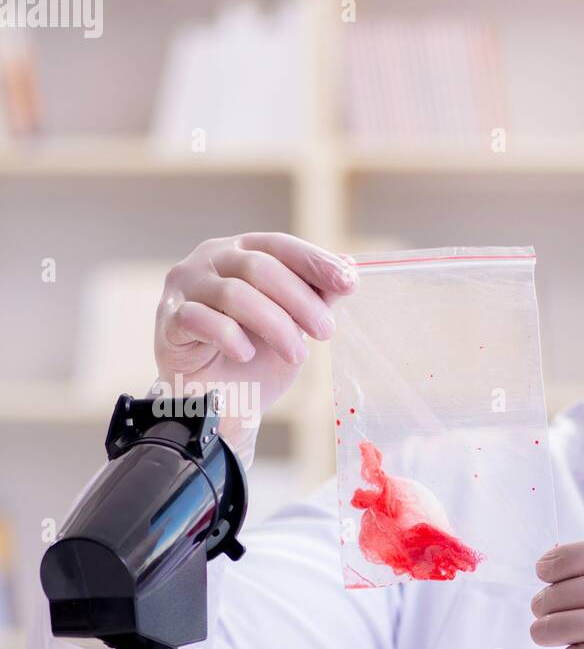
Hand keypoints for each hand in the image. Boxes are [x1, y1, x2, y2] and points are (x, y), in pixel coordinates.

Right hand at [153, 232, 357, 459]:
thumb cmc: (258, 357)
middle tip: (326, 331)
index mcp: (241, 252)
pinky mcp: (168, 320)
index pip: (279, 245)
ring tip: (297, 355)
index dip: (315, 262)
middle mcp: (209, 260)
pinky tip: (247, 355)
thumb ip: (315, 295)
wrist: (223, 403)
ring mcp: (184, 287)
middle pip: (259, 267)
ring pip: (234, 293)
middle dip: (301, 300)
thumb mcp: (295, 323)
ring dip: (275, 326)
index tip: (348, 283)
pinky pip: (200, 319)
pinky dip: (230, 337)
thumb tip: (349, 267)